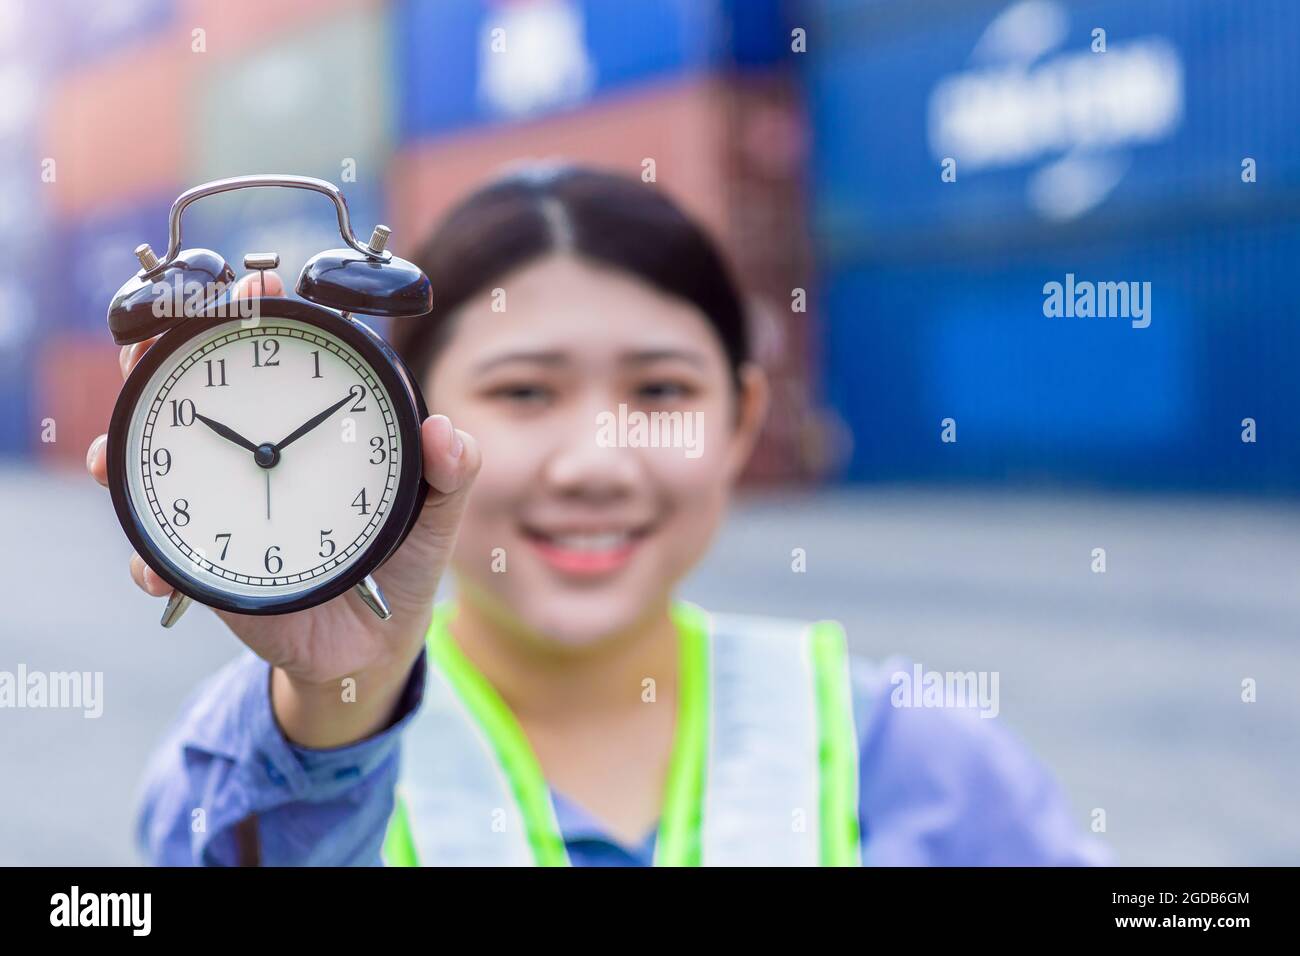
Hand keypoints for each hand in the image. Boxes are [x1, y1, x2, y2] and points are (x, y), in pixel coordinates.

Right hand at [86, 271, 480, 746]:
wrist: (375, 641)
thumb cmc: (404, 562)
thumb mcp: (435, 516)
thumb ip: (451, 475)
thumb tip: (449, 433)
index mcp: (310, 435)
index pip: (276, 361)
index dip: (256, 317)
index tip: (257, 289)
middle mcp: (257, 458)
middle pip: (191, 396)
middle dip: (154, 367)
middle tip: (143, 354)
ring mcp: (223, 506)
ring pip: (157, 468)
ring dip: (122, 457)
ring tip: (111, 458)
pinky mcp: (208, 563)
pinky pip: (163, 558)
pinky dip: (150, 565)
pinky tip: (155, 574)